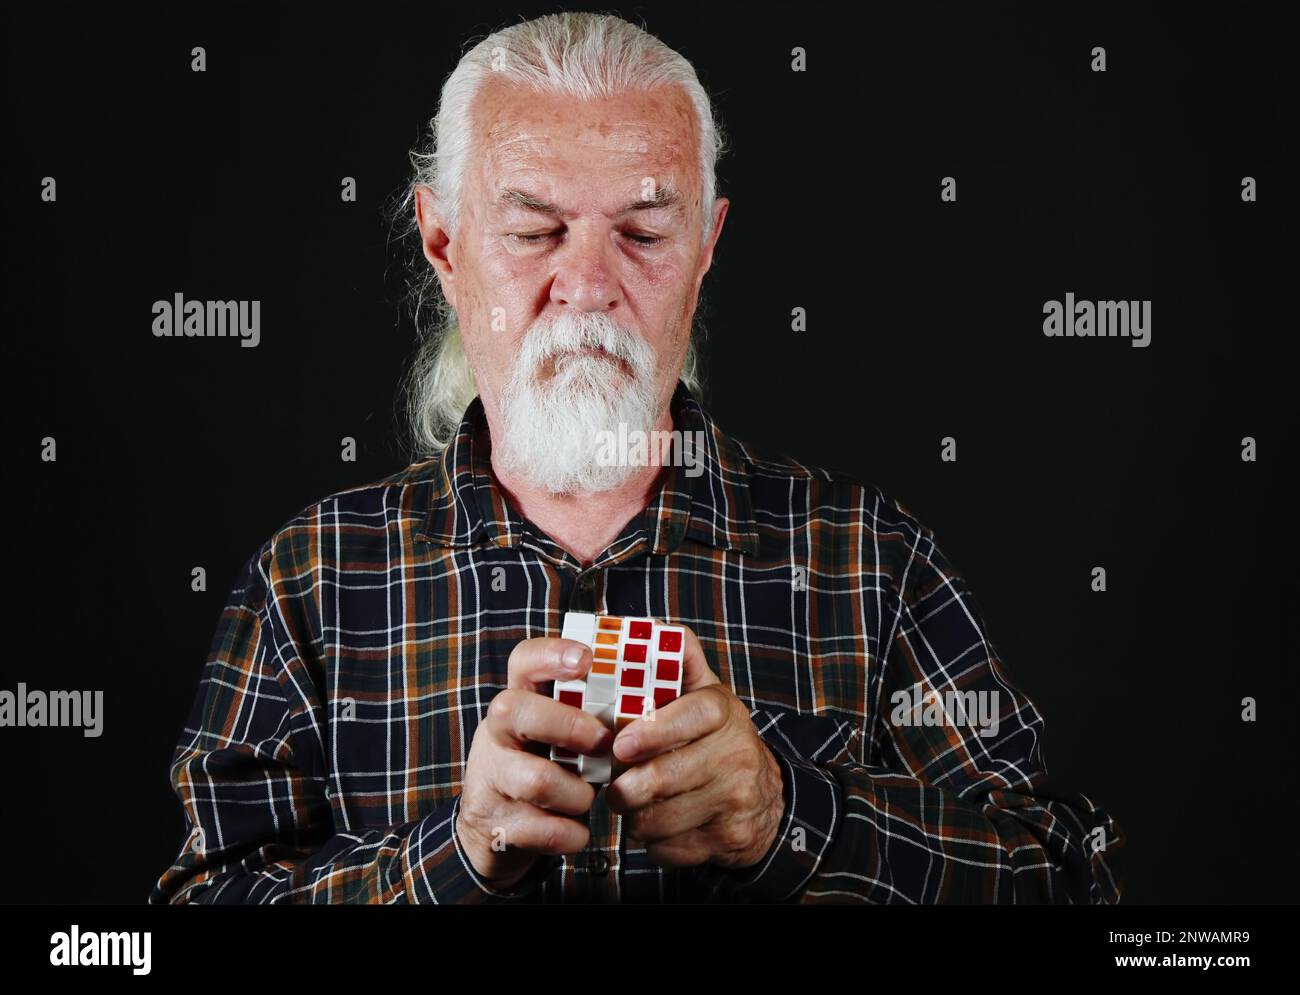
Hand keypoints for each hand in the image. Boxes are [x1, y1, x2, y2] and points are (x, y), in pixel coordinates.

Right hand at [456, 637, 611, 889]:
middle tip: (604, 743)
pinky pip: (542, 829)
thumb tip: (656, 695)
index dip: (552, 654)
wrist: (496, 830)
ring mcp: (490, 777)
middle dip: (569, 727)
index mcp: (518, 700)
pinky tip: (577, 832)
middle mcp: (496, 733)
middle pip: (515, 710)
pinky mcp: (495, 824)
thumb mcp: (562, 735)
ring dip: (578, 793)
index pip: (523, 661)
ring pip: (537, 780)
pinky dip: (570, 834)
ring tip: (588, 798)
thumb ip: (593, 715)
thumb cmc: (550, 768)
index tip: (587, 660)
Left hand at [605, 624, 784, 870]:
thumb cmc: (714, 738)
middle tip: (613, 788)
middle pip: (669, 776)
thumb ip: (677, 661)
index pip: (692, 716)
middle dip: (628, 788)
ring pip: (663, 818)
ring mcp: (735, 799)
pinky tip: (657, 828)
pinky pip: (672, 848)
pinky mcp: (728, 839)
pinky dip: (655, 844)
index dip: (654, 730)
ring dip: (635, 818)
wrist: (766, 799)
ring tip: (631, 807)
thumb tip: (642, 626)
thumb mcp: (704, 693)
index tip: (621, 744)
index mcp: (722, 712)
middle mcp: (736, 754)